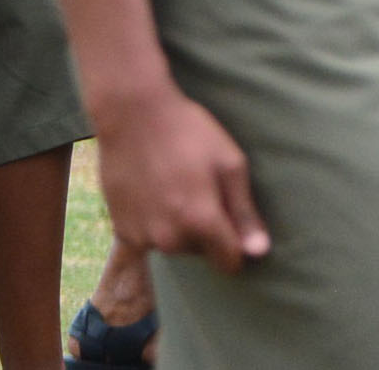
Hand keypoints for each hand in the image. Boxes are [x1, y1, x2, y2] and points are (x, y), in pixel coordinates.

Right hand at [97, 82, 268, 273]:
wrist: (132, 117)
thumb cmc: (190, 135)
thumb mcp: (230, 165)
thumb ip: (244, 213)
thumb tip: (259, 252)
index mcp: (200, 222)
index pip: (228, 262)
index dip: (240, 248)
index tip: (239, 225)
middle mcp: (168, 238)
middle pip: (202, 252)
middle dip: (210, 230)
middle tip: (204, 189)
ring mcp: (141, 237)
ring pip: (176, 246)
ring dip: (182, 228)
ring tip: (180, 186)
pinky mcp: (120, 230)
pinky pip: (150, 239)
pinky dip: (157, 223)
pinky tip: (157, 192)